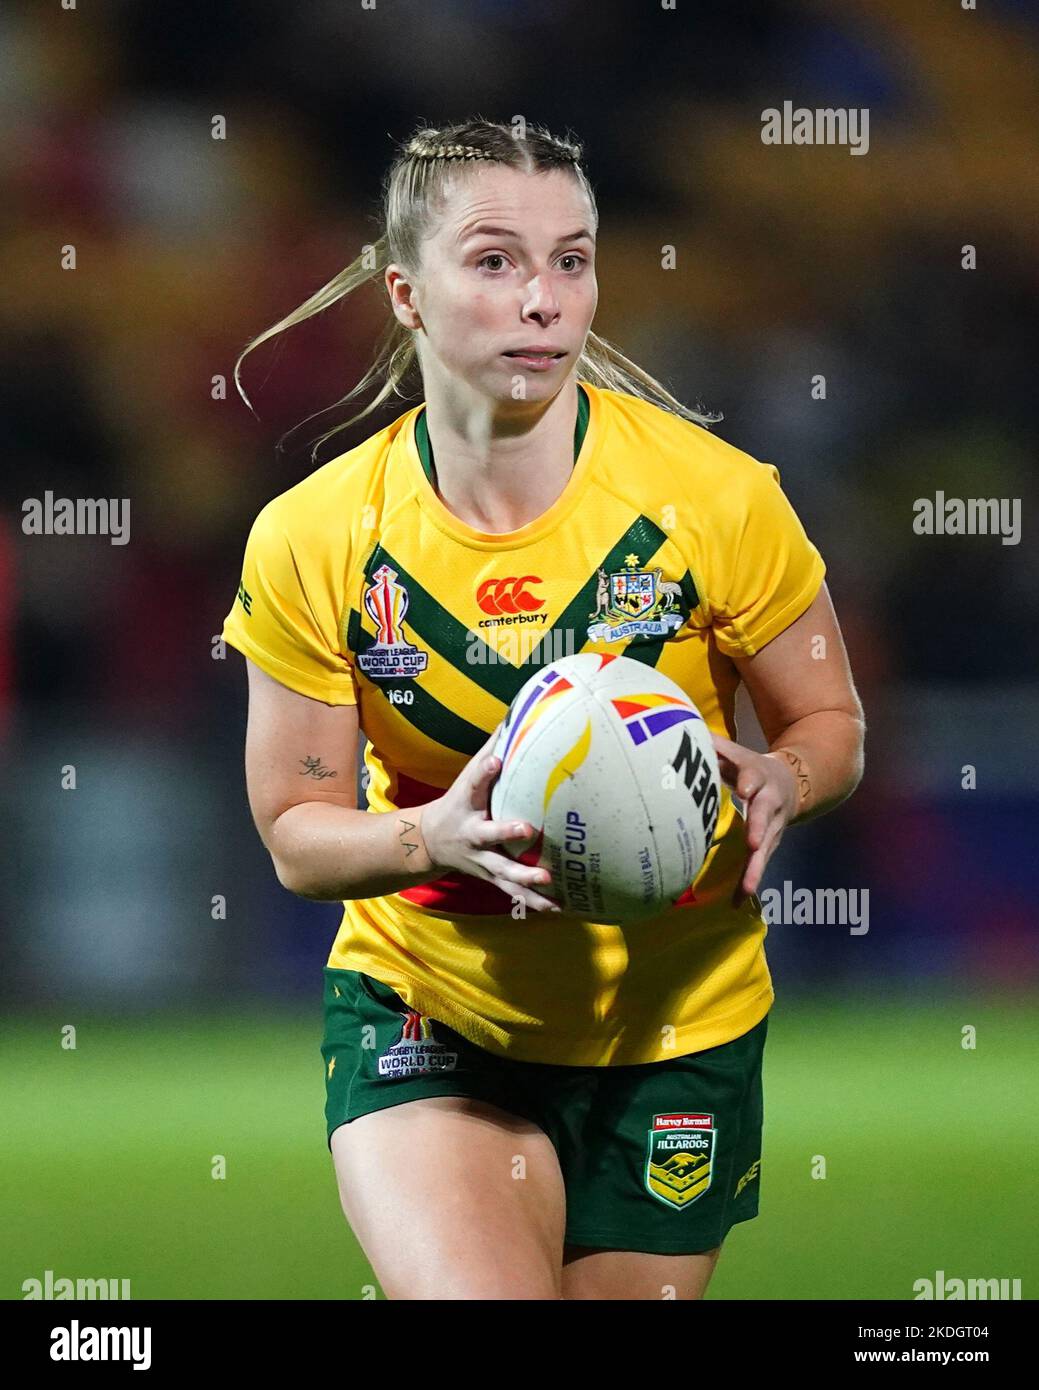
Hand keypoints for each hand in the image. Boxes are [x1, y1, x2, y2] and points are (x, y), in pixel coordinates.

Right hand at [420, 726, 560, 913]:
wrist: (429, 843)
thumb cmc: (459, 802)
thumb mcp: (467, 777)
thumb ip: (491, 750)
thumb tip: (517, 715)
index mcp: (468, 805)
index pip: (474, 783)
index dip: (483, 772)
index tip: (493, 761)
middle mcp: (473, 835)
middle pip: (488, 835)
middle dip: (506, 833)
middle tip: (526, 830)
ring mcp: (481, 860)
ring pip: (502, 872)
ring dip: (524, 878)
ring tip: (547, 880)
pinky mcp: (492, 877)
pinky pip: (513, 893)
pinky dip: (534, 901)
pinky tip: (557, 908)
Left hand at [711, 734, 799, 906]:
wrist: (794, 782)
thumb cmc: (752, 768)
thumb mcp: (738, 754)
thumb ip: (716, 746)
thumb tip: (685, 729)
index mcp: (758, 776)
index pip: (754, 776)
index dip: (749, 781)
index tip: (743, 788)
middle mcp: (769, 803)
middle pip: (765, 815)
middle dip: (759, 827)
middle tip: (753, 842)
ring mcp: (772, 826)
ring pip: (766, 848)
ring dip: (756, 868)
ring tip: (747, 888)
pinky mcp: (769, 844)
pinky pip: (759, 864)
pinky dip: (749, 882)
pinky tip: (739, 902)